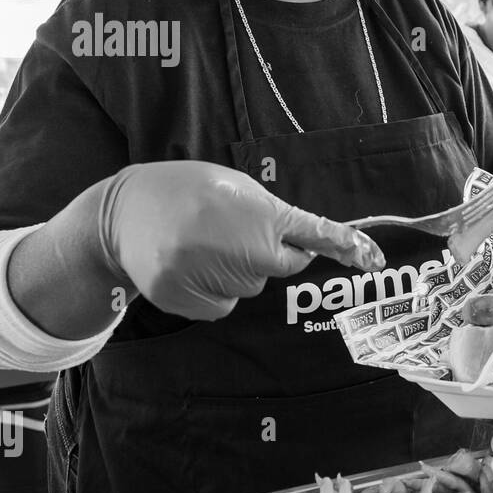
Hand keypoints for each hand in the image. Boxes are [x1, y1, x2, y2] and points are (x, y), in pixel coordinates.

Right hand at [97, 161, 382, 320]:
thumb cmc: (187, 191)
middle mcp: (240, 250)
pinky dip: (212, 291)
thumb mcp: (236, 186)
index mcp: (258, 214)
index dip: (345, 245)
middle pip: (282, 267)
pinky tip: (189, 266)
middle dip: (268, 253)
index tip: (372, 258)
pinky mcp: (188, 302)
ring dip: (237, 272)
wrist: (120, 215)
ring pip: (251, 288)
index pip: (313, 233)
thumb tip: (308, 240)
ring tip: (200, 244)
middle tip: (232, 230)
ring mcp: (212, 279)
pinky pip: (224, 306)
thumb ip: (275, 214)